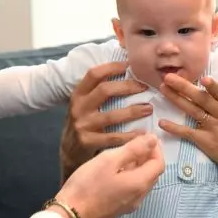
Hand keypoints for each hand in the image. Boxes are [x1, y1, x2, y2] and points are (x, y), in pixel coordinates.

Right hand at [56, 133, 164, 217]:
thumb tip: (152, 139)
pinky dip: (131, 175)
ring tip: (125, 152)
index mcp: (140, 183)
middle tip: (137, 142)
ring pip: (142, 181)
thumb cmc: (88, 184)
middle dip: (148, 156)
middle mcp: (139, 196)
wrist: (71, 213)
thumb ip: (133, 149)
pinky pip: (133, 188)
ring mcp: (130, 204)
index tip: (146, 136)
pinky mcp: (120, 207)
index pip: (159, 163)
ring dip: (139, 165)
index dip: (156, 148)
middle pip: (153, 173)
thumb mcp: (109, 160)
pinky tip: (116, 169)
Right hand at [60, 61, 150, 177]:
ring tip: (149, 109)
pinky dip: (130, 135)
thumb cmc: (84, 122)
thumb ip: (98, 90)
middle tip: (145, 87)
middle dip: (128, 86)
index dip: (112, 67)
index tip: (130, 65)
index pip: (94, 74)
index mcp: (78, 94)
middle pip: (105, 90)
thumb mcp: (85, 104)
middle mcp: (79, 107)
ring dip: (133, 111)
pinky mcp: (88, 142)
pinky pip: (113, 137)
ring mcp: (83, 125)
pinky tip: (143, 133)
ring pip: (111, 115)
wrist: (69, 151)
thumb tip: (125, 70)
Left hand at [157, 74, 217, 172]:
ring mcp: (213, 127)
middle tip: (168, 77)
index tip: (203, 78)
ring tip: (163, 89)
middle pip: (201, 98)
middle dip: (184, 86)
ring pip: (192, 110)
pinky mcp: (206, 141)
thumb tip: (204, 81)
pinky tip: (162, 122)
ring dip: (176, 99)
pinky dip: (174, 128)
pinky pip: (187, 132)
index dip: (212, 86)